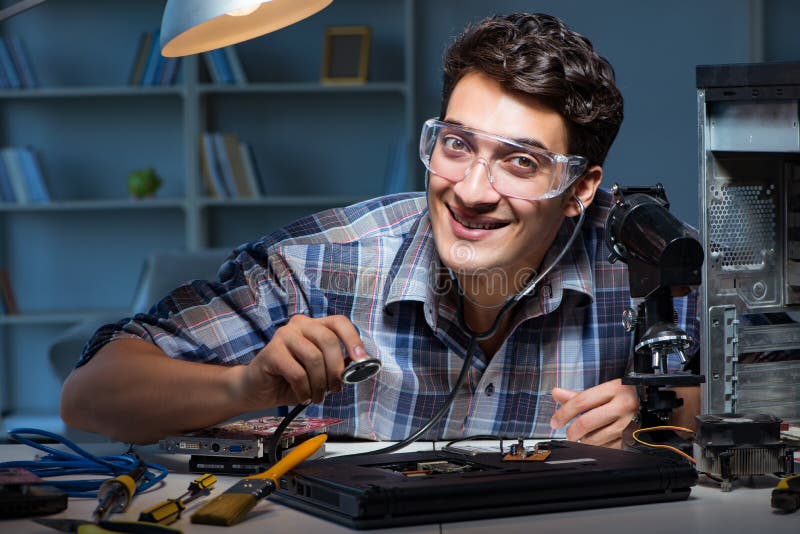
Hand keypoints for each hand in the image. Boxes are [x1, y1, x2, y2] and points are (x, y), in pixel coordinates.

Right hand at [235, 314, 367, 408]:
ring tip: (316, 396)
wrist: (257, 389)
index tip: (362, 360)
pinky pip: (297, 373)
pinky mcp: (272, 351)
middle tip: (334, 389)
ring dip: (319, 384)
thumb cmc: (291, 380)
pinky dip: (304, 390)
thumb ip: (337, 365)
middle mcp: (300, 324)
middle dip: (336, 370)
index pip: (339, 322)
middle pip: (329, 341)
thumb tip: (357, 365)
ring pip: (314, 358)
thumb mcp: (321, 373)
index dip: (353, 339)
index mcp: (314, 325)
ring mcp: (284, 335)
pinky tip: (302, 396)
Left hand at [549, 379, 638, 448]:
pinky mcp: (632, 439)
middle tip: (568, 434)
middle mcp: (622, 406)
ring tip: (584, 436)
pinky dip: (597, 447)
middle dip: (572, 431)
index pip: (581, 402)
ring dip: (584, 440)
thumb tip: (556, 393)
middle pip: (586, 422)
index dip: (564, 413)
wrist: (650, 402)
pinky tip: (597, 440)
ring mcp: (629, 423)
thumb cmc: (623, 395)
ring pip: (595, 438)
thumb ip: (578, 395)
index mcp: (613, 390)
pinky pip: (607, 448)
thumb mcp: (603, 390)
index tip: (555, 422)